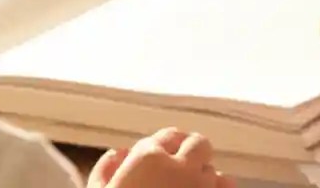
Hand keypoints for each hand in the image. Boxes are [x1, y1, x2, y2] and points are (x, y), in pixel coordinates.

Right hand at [87, 128, 234, 187]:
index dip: (165, 145)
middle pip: (198, 144)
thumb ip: (104, 172)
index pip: (167, 136)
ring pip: (215, 170)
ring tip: (193, 187)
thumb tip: (116, 153)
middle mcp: (181, 168)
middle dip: (191, 153)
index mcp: (148, 159)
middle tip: (182, 167)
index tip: (163, 155)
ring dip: (205, 176)